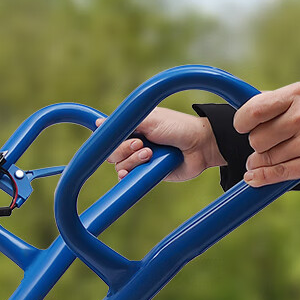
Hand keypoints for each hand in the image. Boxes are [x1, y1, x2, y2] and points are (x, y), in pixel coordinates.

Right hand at [105, 108, 223, 182]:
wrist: (200, 145)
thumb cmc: (178, 128)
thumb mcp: (151, 120)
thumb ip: (125, 123)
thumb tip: (99, 123)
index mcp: (134, 128)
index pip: (111, 136)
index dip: (111, 138)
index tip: (118, 136)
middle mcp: (135, 144)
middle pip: (112, 153)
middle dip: (123, 150)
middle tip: (141, 145)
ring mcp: (140, 160)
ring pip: (119, 166)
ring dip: (131, 161)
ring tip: (150, 155)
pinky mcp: (146, 174)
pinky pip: (128, 179)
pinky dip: (128, 176)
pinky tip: (133, 172)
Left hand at [234, 82, 299, 185]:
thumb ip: (280, 101)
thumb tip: (248, 104)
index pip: (253, 111)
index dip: (242, 123)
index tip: (244, 128)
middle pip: (256, 139)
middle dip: (258, 145)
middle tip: (268, 144)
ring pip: (265, 158)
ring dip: (261, 162)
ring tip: (267, 159)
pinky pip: (277, 174)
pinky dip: (261, 178)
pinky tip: (253, 178)